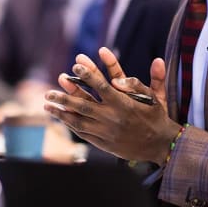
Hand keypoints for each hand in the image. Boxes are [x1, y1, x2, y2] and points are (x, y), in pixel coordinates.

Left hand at [43, 48, 178, 164]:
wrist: (160, 146)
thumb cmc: (157, 118)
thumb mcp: (157, 97)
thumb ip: (153, 79)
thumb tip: (157, 60)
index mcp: (124, 104)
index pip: (102, 86)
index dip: (89, 74)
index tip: (76, 64)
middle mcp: (113, 118)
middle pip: (84, 104)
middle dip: (65, 96)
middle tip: (49, 91)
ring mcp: (106, 132)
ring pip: (79, 120)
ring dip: (61, 111)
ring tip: (47, 104)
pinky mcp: (103, 143)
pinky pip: (83, 132)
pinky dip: (70, 124)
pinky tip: (60, 116)